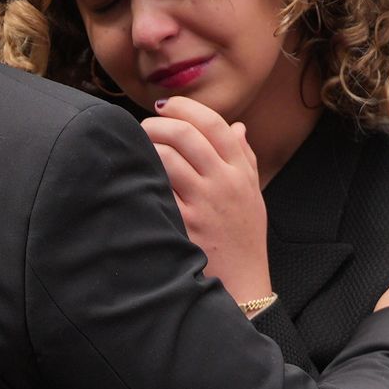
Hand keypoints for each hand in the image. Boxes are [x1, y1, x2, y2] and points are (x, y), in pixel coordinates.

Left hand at [142, 97, 273, 306]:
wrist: (243, 282)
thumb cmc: (244, 237)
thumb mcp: (254, 194)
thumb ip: (245, 158)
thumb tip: (238, 127)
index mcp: (241, 171)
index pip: (214, 124)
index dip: (186, 108)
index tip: (166, 106)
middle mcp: (224, 183)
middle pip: (187, 135)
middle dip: (158, 124)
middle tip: (145, 126)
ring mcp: (203, 203)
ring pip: (167, 157)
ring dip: (146, 146)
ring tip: (137, 148)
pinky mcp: (184, 223)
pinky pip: (158, 189)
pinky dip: (143, 177)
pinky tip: (135, 176)